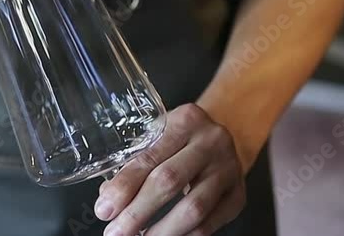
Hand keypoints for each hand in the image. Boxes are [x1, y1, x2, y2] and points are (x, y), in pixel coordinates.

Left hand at [94, 104, 245, 235]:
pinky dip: (184, 235)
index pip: (149, 157)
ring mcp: (229, 168)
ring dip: (162, 231)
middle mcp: (211, 141)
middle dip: (137, 212)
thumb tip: (108, 199)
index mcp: (186, 120)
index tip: (104, 209)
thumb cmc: (182, 138)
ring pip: (193, 207)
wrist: (223, 139)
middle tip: (116, 232)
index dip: (124, 187)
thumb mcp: (160, 135)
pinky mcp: (238, 195)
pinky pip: (210, 223)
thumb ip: (135, 161)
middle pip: (169, 182)